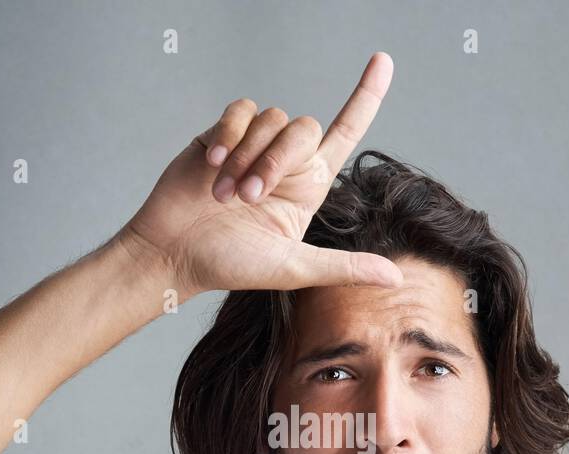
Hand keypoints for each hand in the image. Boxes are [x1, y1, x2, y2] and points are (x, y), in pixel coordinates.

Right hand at [120, 52, 404, 300]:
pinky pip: (239, 113)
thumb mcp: (293, 268)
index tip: (383, 60)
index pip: (346, 134)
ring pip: (271, 119)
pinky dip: (228, 136)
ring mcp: (251, 146)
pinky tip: (211, 165)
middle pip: (304, 128)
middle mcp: (284, 162)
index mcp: (307, 187)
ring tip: (223, 195)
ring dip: (247, 157)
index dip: (365, 96)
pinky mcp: (220, 135)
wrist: (172, 253)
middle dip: (277, 160)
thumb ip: (344, 267)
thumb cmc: (229, 264)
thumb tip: (396, 278)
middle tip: (247, 198)